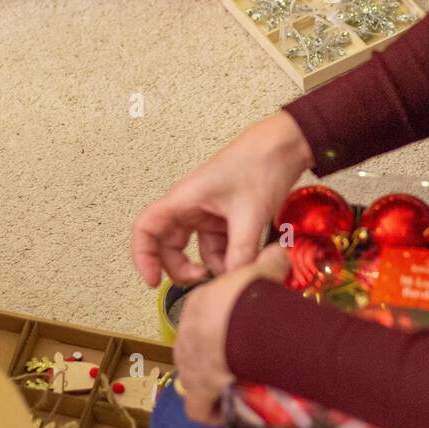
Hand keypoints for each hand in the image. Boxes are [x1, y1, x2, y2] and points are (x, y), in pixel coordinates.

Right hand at [131, 111, 312, 287]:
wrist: (286, 146)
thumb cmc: (261, 163)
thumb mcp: (250, 214)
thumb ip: (240, 253)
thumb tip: (234, 281)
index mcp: (184, 198)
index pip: (145, 228)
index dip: (142, 256)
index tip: (153, 280)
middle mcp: (191, 206)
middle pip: (170, 245)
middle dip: (181, 268)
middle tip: (201, 281)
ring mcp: (208, 212)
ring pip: (198, 249)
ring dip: (213, 265)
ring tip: (236, 270)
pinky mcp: (227, 217)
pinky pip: (219, 244)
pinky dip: (229, 256)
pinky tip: (246, 261)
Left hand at [173, 245, 288, 424]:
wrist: (243, 325)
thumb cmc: (248, 298)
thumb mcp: (260, 272)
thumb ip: (268, 262)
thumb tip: (280, 250)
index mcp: (197, 304)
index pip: (205, 315)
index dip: (221, 324)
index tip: (239, 332)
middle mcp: (186, 335)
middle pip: (197, 346)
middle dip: (215, 354)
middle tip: (241, 359)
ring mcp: (189, 364)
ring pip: (194, 376)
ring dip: (211, 382)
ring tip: (237, 384)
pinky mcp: (197, 390)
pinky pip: (198, 408)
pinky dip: (210, 412)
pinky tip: (226, 413)